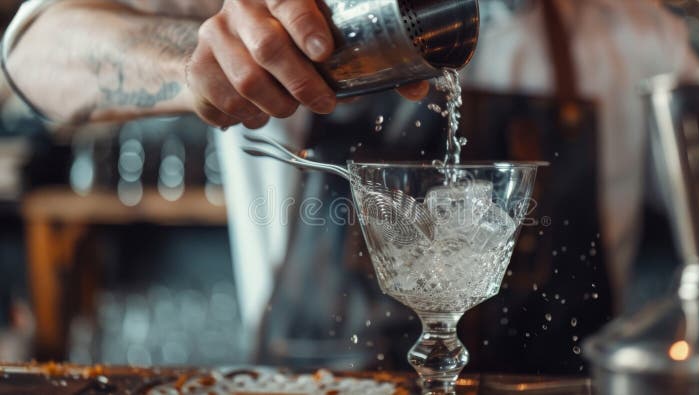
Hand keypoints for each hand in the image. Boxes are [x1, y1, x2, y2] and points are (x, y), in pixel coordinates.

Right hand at [185, 0, 429, 129]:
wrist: (234, 41)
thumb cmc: (294, 38)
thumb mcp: (331, 37)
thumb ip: (373, 58)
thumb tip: (418, 87)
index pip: (289, 1)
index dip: (307, 26)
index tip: (325, 52)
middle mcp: (240, 6)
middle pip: (267, 48)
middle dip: (302, 85)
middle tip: (325, 104)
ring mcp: (213, 35)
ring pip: (245, 81)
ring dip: (277, 106)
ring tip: (291, 109)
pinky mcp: (196, 65)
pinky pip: (217, 101)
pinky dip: (244, 117)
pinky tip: (258, 114)